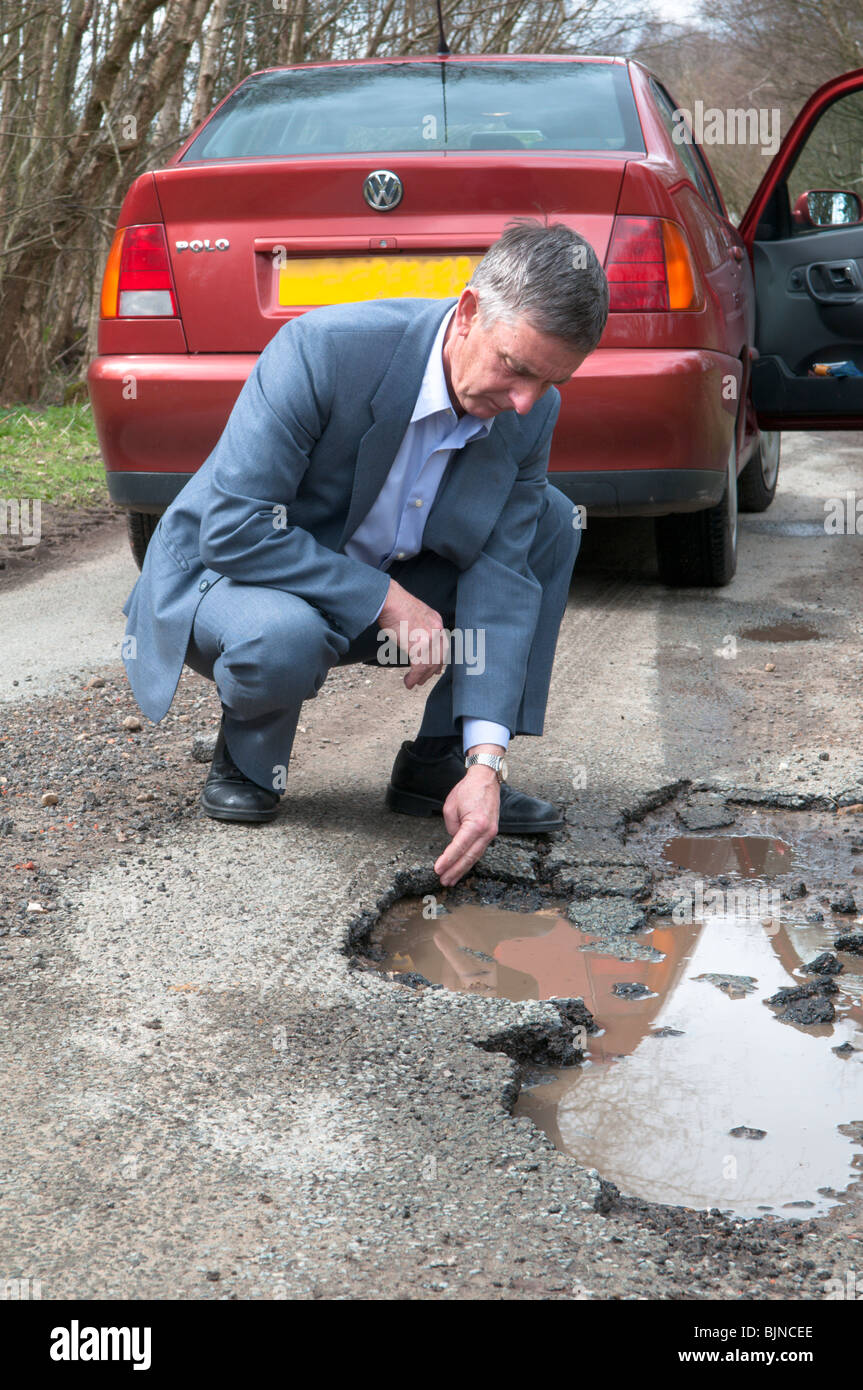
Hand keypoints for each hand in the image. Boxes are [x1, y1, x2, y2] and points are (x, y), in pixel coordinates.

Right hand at [378, 577, 447, 689]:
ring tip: (414, 683)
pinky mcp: (419, 645)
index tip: (436, 669)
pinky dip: (414, 677)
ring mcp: (430, 637)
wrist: (388, 600)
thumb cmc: (393, 604)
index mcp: (435, 620)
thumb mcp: (412, 614)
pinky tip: (408, 682)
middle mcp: (436, 629)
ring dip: (422, 676)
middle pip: (439, 656)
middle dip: (432, 670)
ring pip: (430, 664)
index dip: (439, 658)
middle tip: (424, 679)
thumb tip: (411, 639)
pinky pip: (419, 667)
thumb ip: (416, 626)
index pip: (442, 644)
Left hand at [433, 766, 499, 885]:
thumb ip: (451, 827)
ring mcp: (491, 833)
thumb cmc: (468, 790)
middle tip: (444, 881)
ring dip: (463, 868)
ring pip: (475, 856)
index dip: (448, 860)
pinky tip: (462, 866)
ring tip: (451, 879)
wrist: (486, 779)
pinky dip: (470, 859)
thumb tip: (454, 840)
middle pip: (469, 857)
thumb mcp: (451, 807)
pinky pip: (479, 849)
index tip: (438, 870)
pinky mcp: (491, 832)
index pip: (458, 847)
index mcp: (476, 824)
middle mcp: (486, 831)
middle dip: (455, 870)